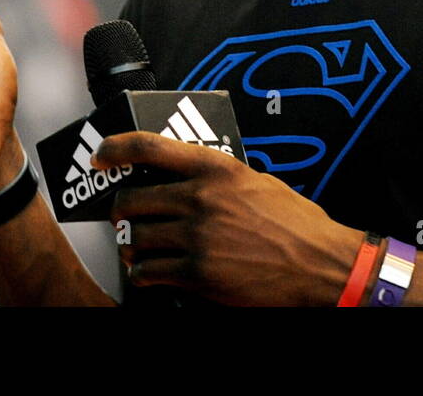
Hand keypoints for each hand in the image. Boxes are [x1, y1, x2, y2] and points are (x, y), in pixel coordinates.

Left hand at [92, 131, 363, 305]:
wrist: (320, 264)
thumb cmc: (295, 223)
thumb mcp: (257, 182)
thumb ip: (220, 179)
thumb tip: (189, 179)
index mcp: (217, 170)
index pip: (151, 148)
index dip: (117, 147)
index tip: (102, 154)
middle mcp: (201, 200)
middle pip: (132, 199)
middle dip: (122, 210)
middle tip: (124, 216)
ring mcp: (197, 238)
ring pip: (135, 237)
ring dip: (131, 244)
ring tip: (137, 247)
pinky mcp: (198, 275)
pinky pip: (149, 272)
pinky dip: (144, 273)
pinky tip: (151, 272)